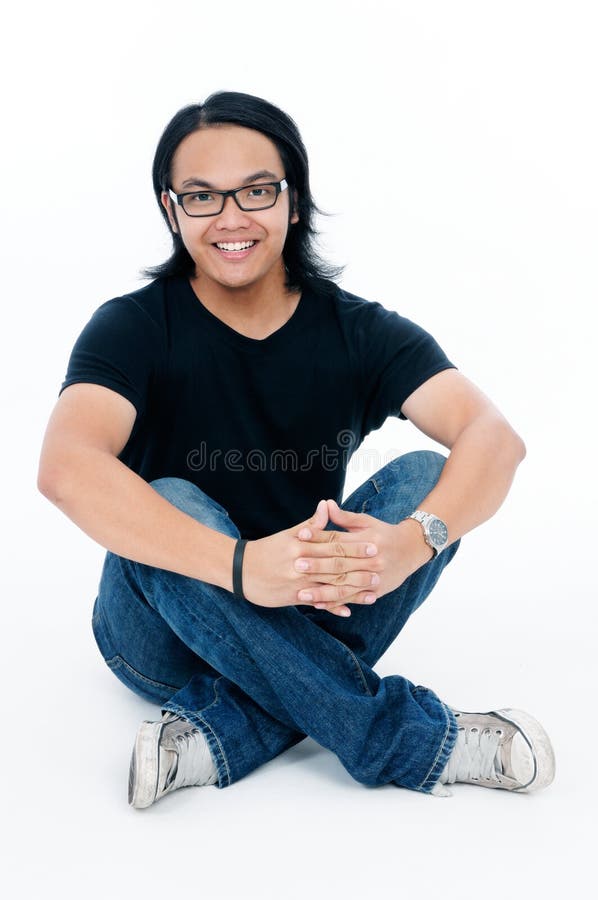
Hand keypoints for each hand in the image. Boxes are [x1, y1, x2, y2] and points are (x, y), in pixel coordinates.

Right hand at [241, 499, 381, 615]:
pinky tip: (348, 611)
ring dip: (352, 589)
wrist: (239, 569)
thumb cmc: (266, 550)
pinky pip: (317, 602)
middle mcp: (302, 563)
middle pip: (336, 565)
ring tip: (372, 590)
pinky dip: (332, 607)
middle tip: (381, 567)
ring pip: (330, 585)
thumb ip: (311, 524)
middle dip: (360, 567)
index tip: (374, 545)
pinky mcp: (293, 597)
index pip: (334, 544)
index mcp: (303, 545)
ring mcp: (298, 582)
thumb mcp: (288, 534)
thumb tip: (326, 505)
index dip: (355, 546)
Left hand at [295, 499, 433, 615]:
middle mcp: (371, 559)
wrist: (411, 549)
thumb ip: (344, 517)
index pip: (339, 539)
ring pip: (344, 585)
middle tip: (296, 565)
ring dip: (322, 591)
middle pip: (340, 563)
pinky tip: (319, 604)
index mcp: (367, 540)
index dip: (319, 537)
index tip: (300, 535)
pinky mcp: (376, 591)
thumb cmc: (384, 533)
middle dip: (317, 565)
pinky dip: (336, 602)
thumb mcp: (366, 522)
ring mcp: (374, 577)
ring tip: (301, 593)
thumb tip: (325, 504)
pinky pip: (353, 598)